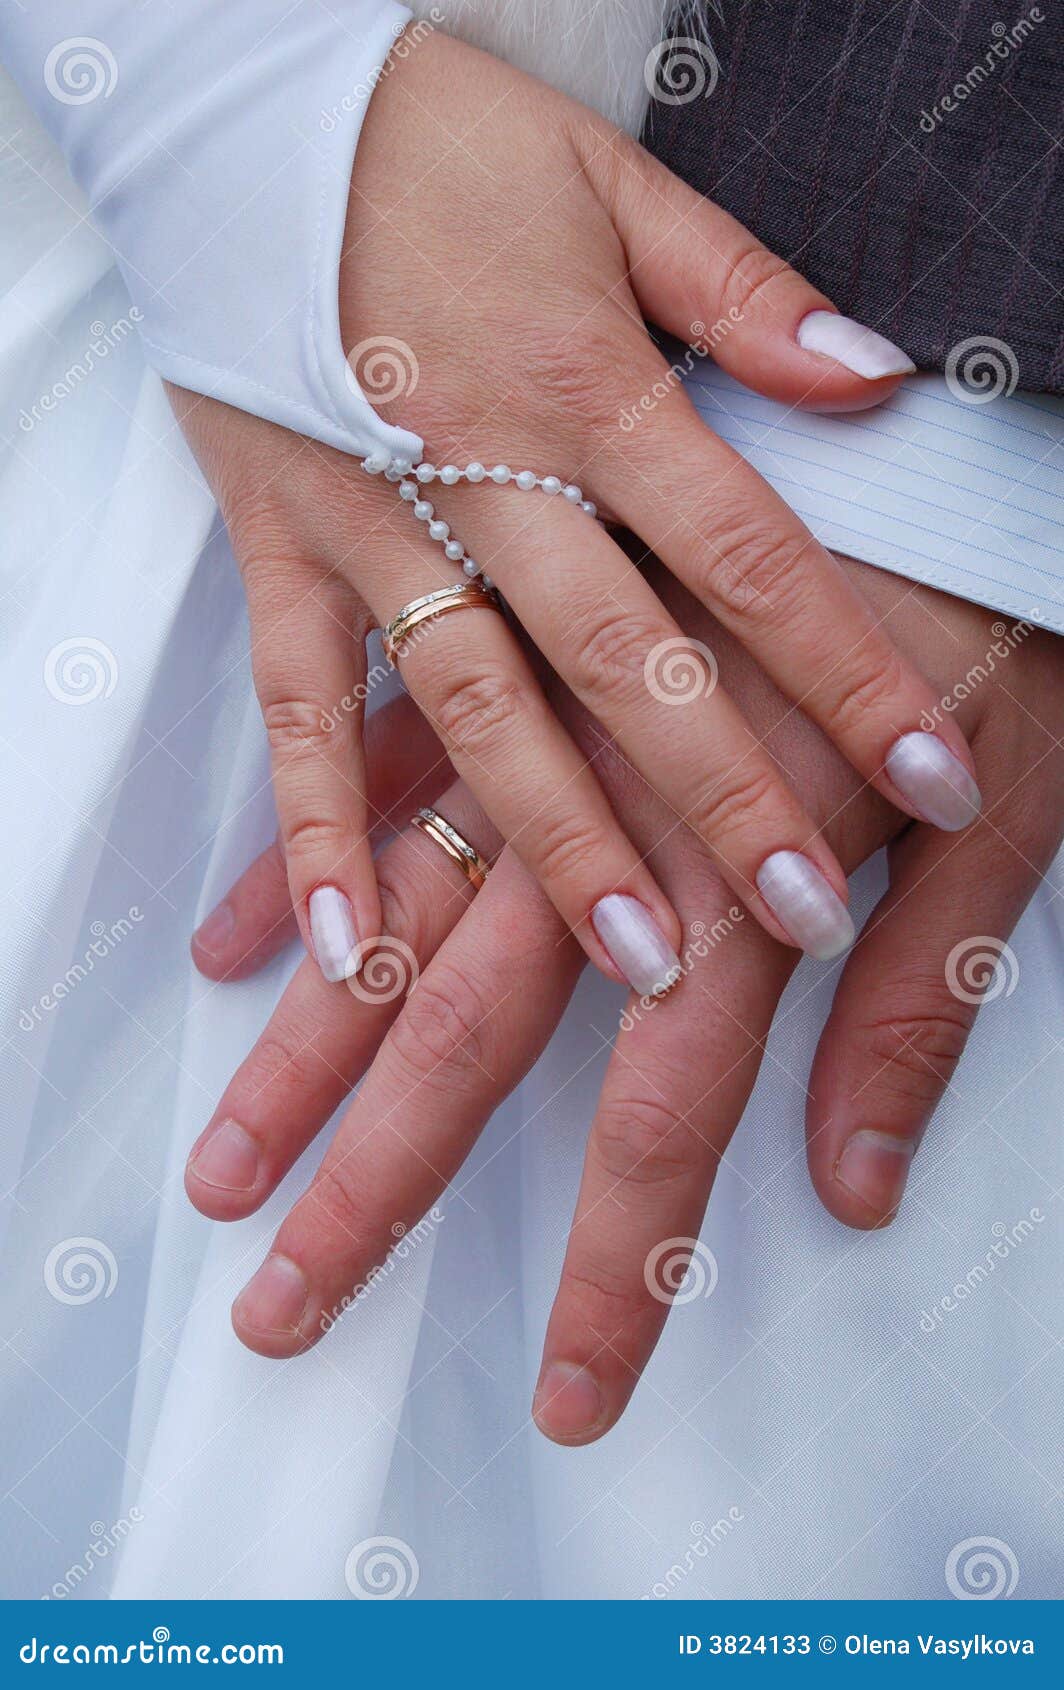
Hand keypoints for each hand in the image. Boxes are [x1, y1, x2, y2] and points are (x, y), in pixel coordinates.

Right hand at [168, 27, 980, 1001]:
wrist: (236, 118)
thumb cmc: (434, 145)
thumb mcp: (611, 183)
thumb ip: (745, 293)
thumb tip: (872, 382)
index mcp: (586, 383)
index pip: (747, 555)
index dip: (846, 673)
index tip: (929, 775)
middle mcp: (484, 473)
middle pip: (626, 662)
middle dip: (722, 799)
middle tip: (803, 921)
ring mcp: (373, 524)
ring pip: (479, 707)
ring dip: (558, 841)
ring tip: (641, 960)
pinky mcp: (282, 551)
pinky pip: (297, 707)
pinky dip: (316, 827)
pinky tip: (353, 939)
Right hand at [187, 559, 1062, 1440]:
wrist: (939, 369)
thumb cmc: (998, 589)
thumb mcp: (1018, 816)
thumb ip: (922, 1004)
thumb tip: (853, 1185)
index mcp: (747, 861)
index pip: (669, 1109)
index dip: (619, 1259)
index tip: (570, 1383)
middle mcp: (608, 799)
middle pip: (476, 1033)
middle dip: (382, 1181)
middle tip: (289, 1301)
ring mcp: (532, 702)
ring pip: (393, 909)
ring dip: (308, 1051)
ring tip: (230, 1166)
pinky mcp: (488, 616)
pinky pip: (357, 743)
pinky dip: (303, 851)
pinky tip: (248, 952)